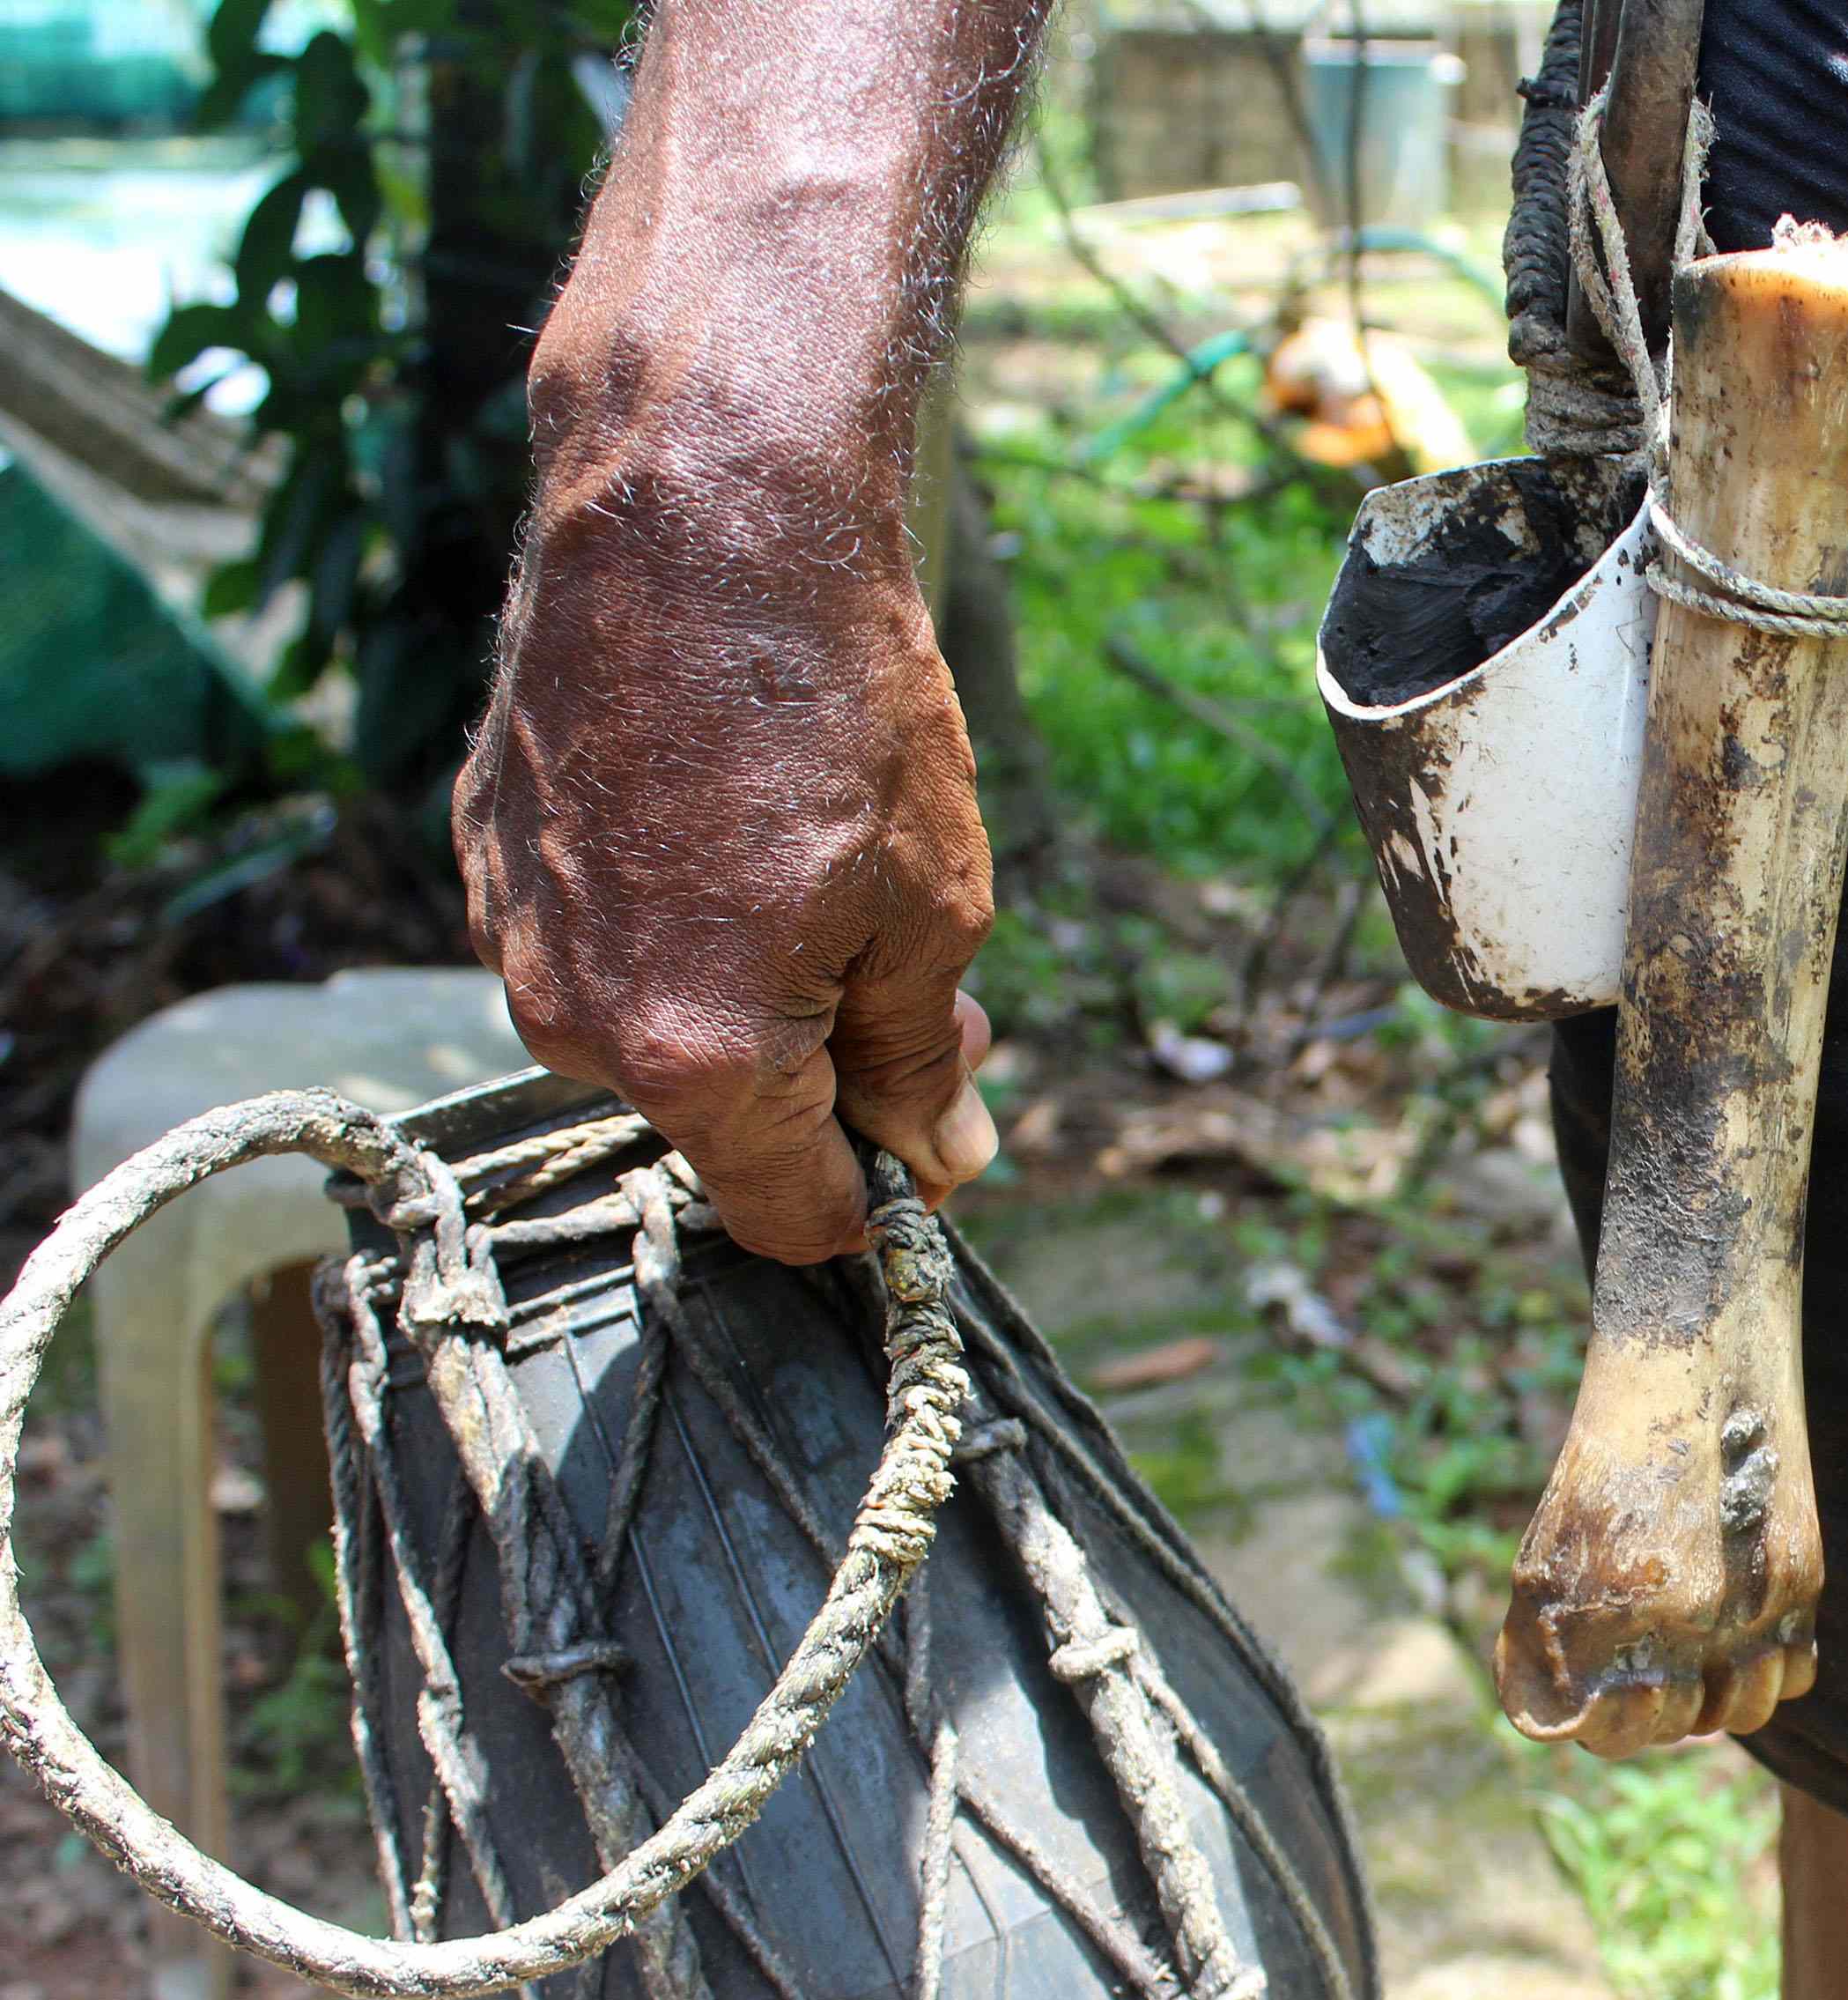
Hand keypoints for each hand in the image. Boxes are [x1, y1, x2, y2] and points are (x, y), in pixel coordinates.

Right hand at [456, 364, 1000, 1261]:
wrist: (704, 514)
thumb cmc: (835, 702)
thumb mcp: (933, 909)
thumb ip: (921, 1060)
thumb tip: (934, 1159)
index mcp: (693, 1056)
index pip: (788, 1214)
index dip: (877, 1197)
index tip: (931, 1145)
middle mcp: (577, 1019)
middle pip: (725, 1122)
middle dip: (827, 1079)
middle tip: (917, 981)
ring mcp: (515, 935)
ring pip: (659, 1030)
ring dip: (750, 996)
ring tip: (824, 871)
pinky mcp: (490, 855)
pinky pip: (603, 940)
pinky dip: (677, 916)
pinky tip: (734, 820)